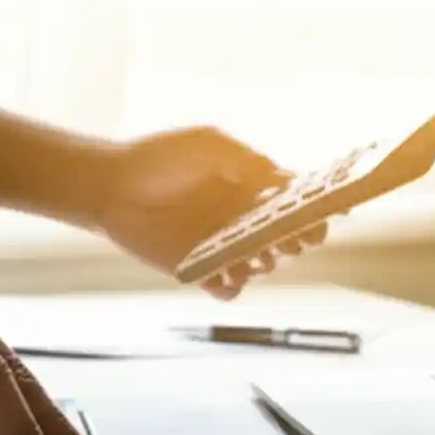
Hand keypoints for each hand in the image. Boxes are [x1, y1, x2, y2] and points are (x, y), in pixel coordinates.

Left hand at [92, 126, 326, 299]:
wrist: (111, 185)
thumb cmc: (161, 158)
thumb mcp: (210, 145)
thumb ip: (249, 160)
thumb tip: (287, 179)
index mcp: (254, 190)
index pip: (297, 206)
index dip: (316, 212)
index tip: (323, 214)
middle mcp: (244, 222)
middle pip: (289, 241)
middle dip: (294, 241)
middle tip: (285, 236)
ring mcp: (224, 248)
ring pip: (263, 267)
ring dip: (264, 263)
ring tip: (250, 252)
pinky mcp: (200, 271)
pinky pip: (229, 289)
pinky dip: (231, 284)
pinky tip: (222, 270)